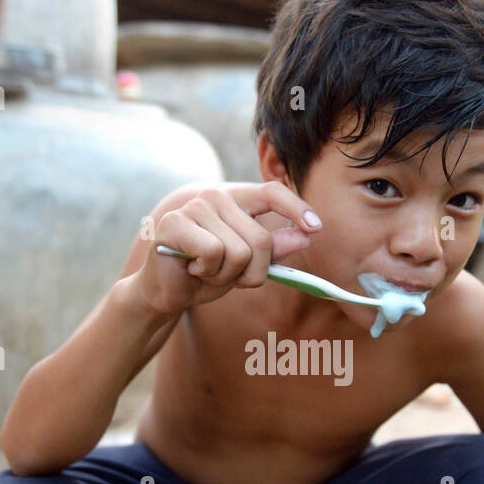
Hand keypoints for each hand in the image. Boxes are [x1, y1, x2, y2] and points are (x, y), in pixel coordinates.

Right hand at [134, 182, 321, 314]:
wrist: (167, 291)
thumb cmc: (209, 273)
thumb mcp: (249, 264)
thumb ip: (275, 249)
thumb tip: (306, 236)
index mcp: (237, 200)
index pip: (272, 192)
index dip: (296, 208)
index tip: (316, 228)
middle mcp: (216, 196)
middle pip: (261, 239)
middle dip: (252, 272)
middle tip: (228, 275)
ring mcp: (194, 207)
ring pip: (239, 251)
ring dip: (227, 275)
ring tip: (207, 270)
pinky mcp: (175, 223)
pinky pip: (214, 252)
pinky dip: (208, 271)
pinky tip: (192, 268)